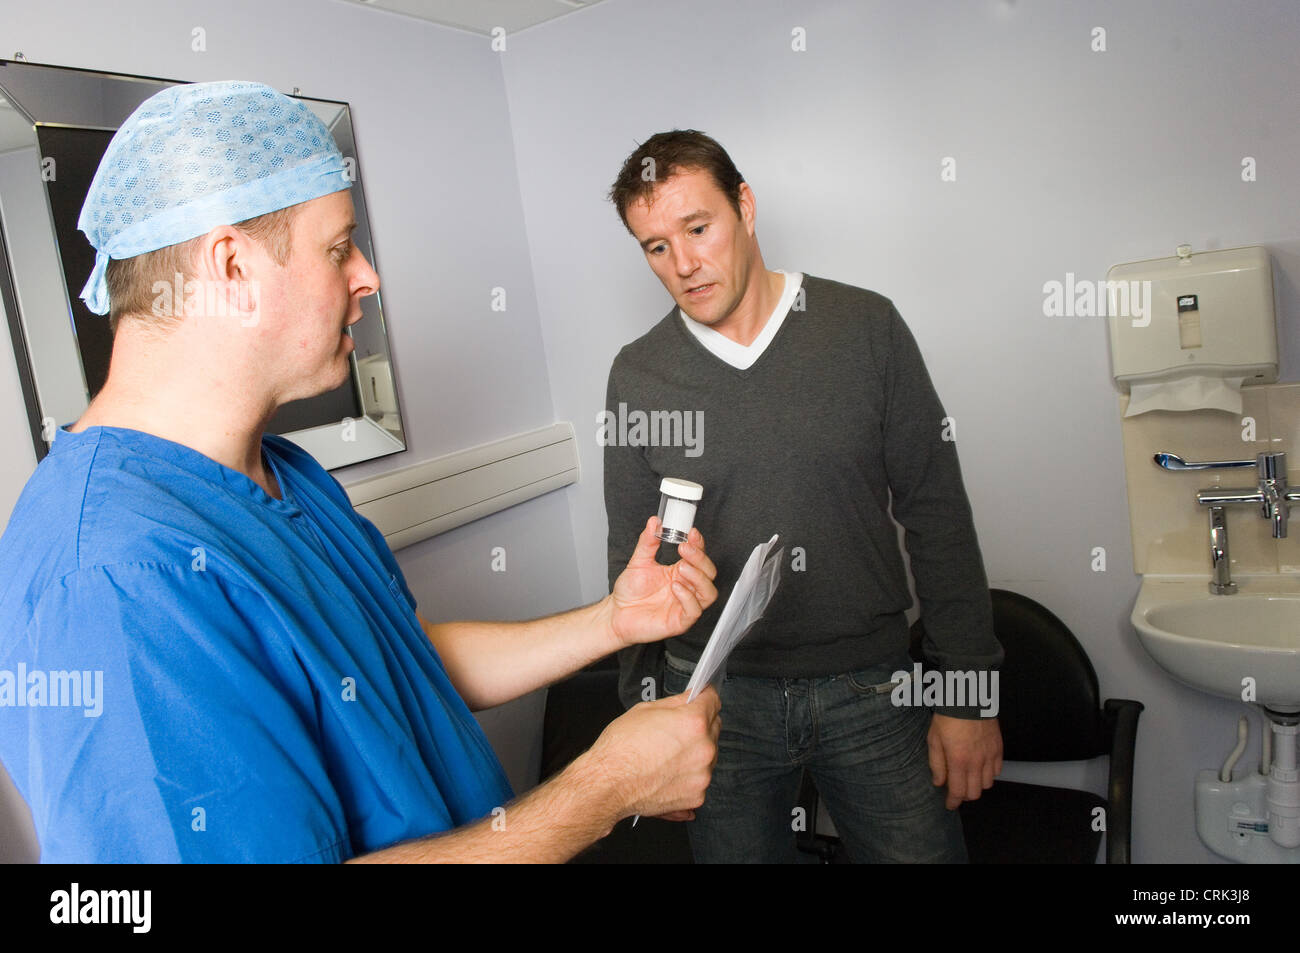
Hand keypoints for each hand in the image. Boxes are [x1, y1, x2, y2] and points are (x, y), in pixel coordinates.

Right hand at [584, 685, 721, 819]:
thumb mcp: (645, 710)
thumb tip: (690, 698)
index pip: (713, 700)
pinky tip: (668, 771)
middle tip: (676, 729)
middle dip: (700, 725)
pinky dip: (689, 775)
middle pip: (714, 727)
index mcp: (693, 723)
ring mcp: (702, 775)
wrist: (608, 784)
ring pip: (709, 755)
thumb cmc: (620, 749)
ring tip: (668, 754)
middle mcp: (703, 749)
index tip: (703, 698)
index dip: (705, 696)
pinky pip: (700, 778)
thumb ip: (676, 702)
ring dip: (695, 751)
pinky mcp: (697, 796)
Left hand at [609, 516, 717, 647]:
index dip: (699, 544)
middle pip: (709, 572)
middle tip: (685, 549)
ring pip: (709, 592)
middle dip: (700, 558)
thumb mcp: (638, 562)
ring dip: (698, 577)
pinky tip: (675, 587)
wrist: (616, 614)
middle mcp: (687, 588)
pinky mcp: (680, 621)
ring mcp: (685, 604)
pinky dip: (688, 597)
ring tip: (682, 567)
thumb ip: (648, 542)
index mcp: (680, 572)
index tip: (691, 533)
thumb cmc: (629, 592)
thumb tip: (654, 522)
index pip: (699, 557)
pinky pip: (694, 611)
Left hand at [927, 714, 1001, 809]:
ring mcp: (990, 756)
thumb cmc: (947, 717)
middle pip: (975, 792)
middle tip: (957, 790)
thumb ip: (936, 764)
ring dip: (977, 785)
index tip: (949, 805)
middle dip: (964, 796)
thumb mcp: (934, 739)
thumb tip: (939, 783)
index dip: (953, 802)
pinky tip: (980, 767)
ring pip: (987, 784)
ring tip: (968, 778)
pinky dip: (989, 774)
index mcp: (958, 761)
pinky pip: (997, 771)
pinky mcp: (998, 749)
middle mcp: (977, 762)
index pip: (958, 791)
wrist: (968, 698)